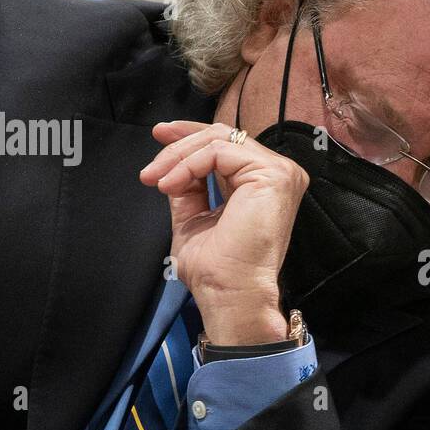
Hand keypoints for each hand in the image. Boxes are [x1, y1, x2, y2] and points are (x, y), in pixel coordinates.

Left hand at [140, 120, 308, 343]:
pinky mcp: (273, 175)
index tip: (159, 136)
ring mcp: (280, 173)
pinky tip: (171, 185)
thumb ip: (189, 188)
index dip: (190, 136)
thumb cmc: (216, 270)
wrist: (230, 293)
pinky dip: (188, 165)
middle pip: (222, 135)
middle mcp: (277, 175)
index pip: (226, 145)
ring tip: (158, 182)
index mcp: (262, 184)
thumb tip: (171, 165)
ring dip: (179, 157)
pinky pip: (220, 152)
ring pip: (219, 139)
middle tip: (150, 168)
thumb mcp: (194, 217)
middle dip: (179, 143)